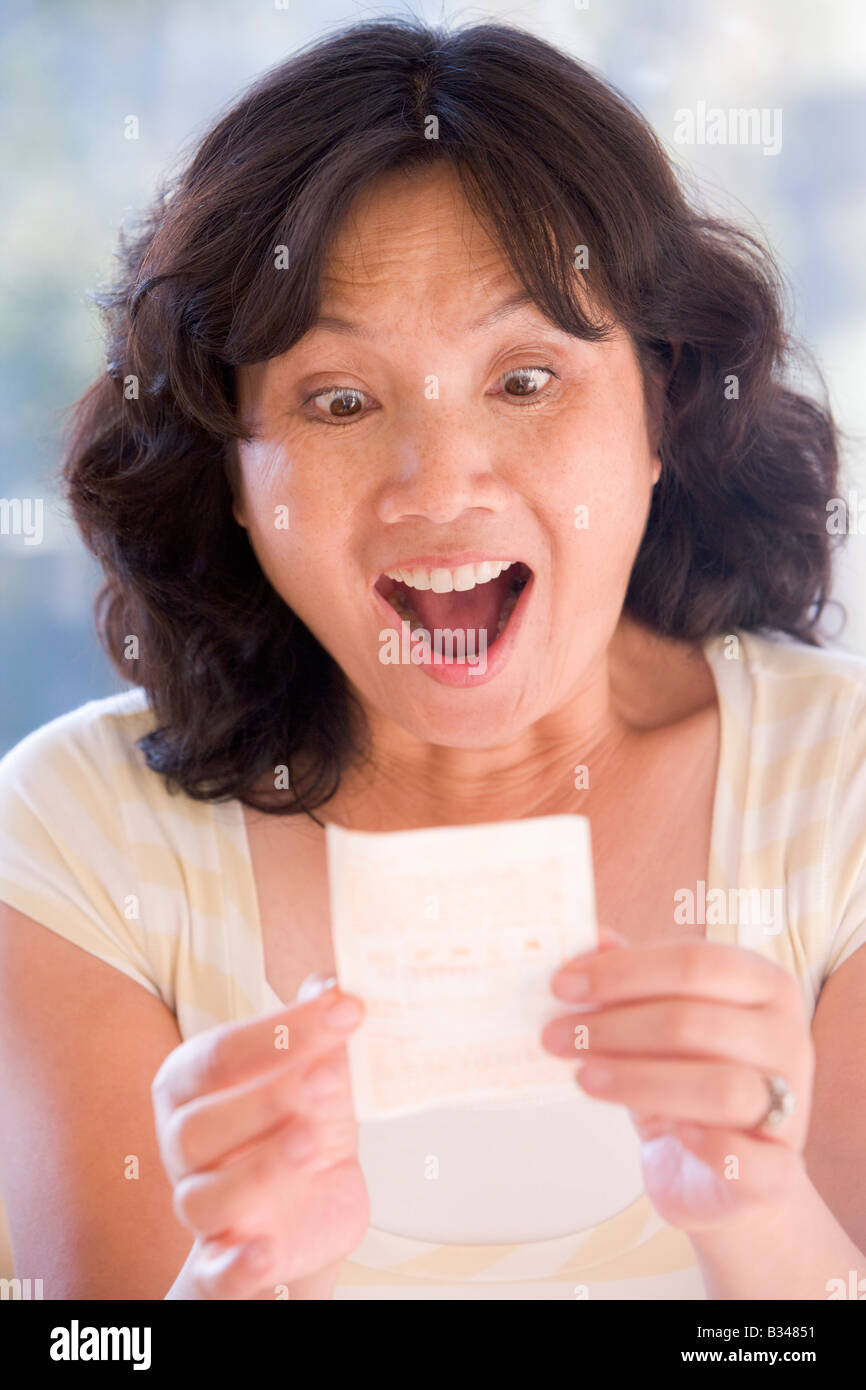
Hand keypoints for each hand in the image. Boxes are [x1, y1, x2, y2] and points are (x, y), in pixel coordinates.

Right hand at [152, 982, 368, 1298]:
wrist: (305, 1213)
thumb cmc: (299, 1130)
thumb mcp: (318, 1073)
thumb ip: (319, 1031)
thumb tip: (333, 982)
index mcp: (192, 1086)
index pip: (221, 1053)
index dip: (284, 1031)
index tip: (346, 1011)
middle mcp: (185, 1145)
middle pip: (202, 1124)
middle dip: (266, 1098)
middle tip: (328, 1077)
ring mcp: (200, 1207)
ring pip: (205, 1196)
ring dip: (259, 1169)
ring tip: (311, 1145)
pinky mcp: (222, 1265)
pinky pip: (214, 1273)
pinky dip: (236, 1265)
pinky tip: (266, 1250)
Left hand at [541, 927, 814, 1233]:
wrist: (722, 1172)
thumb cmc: (687, 1078)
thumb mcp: (659, 1021)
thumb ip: (631, 979)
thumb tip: (587, 936)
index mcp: (765, 985)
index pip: (696, 962)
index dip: (624, 971)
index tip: (561, 985)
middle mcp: (787, 1038)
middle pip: (695, 1022)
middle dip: (615, 1027)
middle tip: (556, 1036)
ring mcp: (792, 1106)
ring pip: (719, 1088)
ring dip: (638, 1081)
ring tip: (583, 1078)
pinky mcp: (781, 1171)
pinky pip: (751, 1160)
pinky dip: (711, 1146)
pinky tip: (670, 1135)